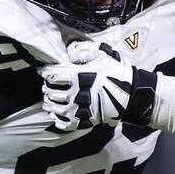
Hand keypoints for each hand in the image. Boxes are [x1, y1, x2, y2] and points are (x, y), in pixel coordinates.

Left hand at [41, 41, 157, 131]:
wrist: (131, 95)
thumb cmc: (116, 72)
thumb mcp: (102, 54)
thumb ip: (83, 50)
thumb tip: (69, 51)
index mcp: (76, 76)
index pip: (52, 75)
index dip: (45, 72)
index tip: (43, 70)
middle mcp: (74, 94)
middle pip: (51, 92)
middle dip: (47, 87)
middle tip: (47, 85)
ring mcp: (78, 109)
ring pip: (55, 108)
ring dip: (50, 103)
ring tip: (50, 99)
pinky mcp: (84, 121)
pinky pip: (65, 123)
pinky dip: (57, 119)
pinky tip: (57, 114)